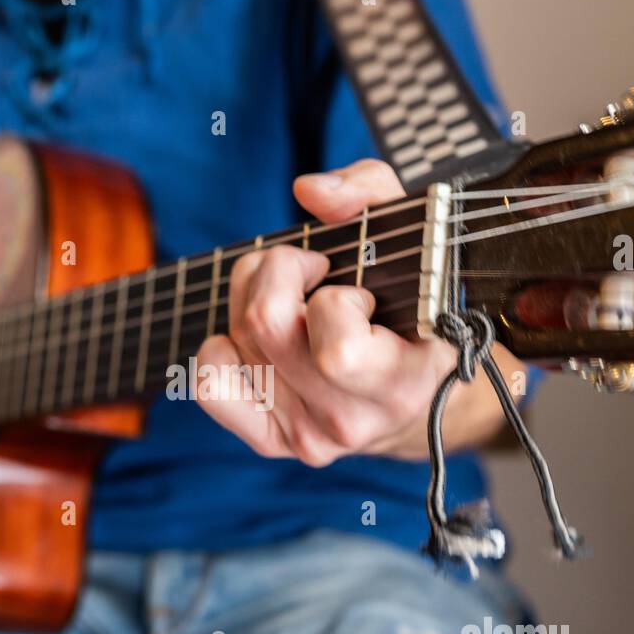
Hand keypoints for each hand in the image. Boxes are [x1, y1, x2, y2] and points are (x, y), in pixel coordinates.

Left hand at [197, 158, 480, 465]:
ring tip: (290, 298)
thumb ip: (373, 193)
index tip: (358, 292)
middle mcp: (351, 418)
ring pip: (235, 340)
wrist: (422, 399)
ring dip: (251, 298)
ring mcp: (309, 436)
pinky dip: (220, 350)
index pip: (337, 349)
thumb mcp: (419, 240)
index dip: (335, 301)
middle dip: (279, 270)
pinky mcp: (274, 442)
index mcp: (401, 382)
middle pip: (265, 325)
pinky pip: (211, 387)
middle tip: (310, 270)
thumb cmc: (418, 310)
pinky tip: (255, 340)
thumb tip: (309, 191)